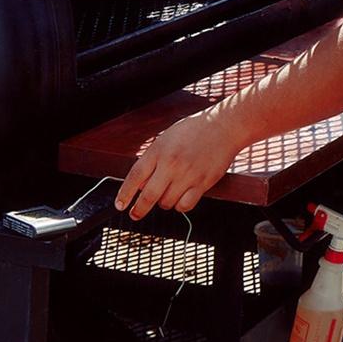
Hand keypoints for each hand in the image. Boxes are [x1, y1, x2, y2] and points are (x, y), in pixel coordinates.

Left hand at [115, 111, 247, 219]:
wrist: (222, 126)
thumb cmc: (194, 131)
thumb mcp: (166, 139)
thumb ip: (152, 159)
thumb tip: (141, 184)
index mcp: (159, 150)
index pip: (135, 176)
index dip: (125, 194)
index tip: (120, 204)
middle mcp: (171, 164)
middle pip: (148, 195)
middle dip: (139, 209)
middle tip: (135, 214)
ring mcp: (187, 175)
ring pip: (166, 203)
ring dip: (163, 203)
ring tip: (167, 194)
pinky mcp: (202, 183)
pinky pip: (185, 206)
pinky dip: (180, 206)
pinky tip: (181, 198)